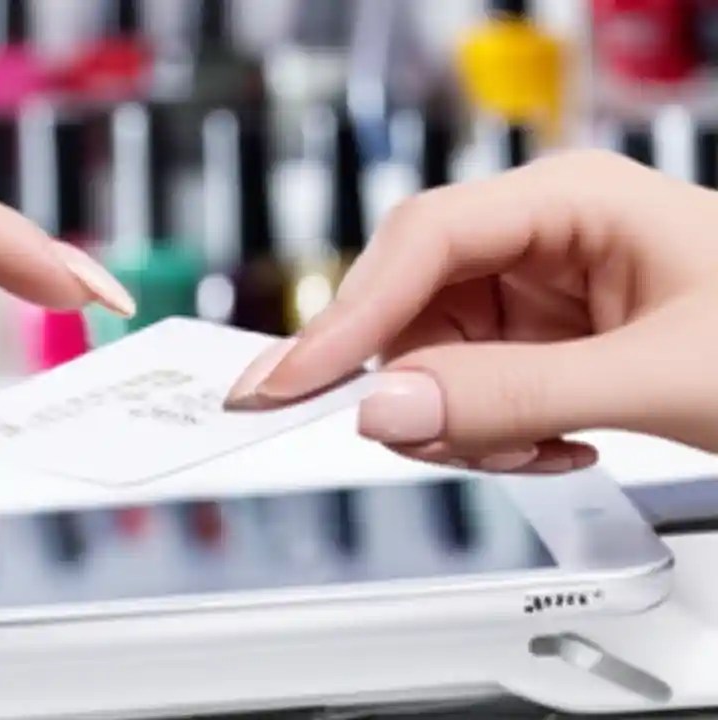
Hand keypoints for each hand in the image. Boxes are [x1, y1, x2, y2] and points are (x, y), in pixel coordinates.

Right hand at [226, 150, 717, 472]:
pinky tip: (552, 443)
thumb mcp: (659, 375)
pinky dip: (489, 435)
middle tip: (443, 439)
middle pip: (411, 304)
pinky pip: (463, 389)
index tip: (289, 382)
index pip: (422, 242)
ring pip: (429, 357)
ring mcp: (536, 293)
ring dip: (461, 422)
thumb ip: (514, 395)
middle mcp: (539, 238)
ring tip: (537, 445)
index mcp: (571, 199)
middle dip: (420, 384)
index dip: (347, 315)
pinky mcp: (537, 343)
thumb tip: (387, 409)